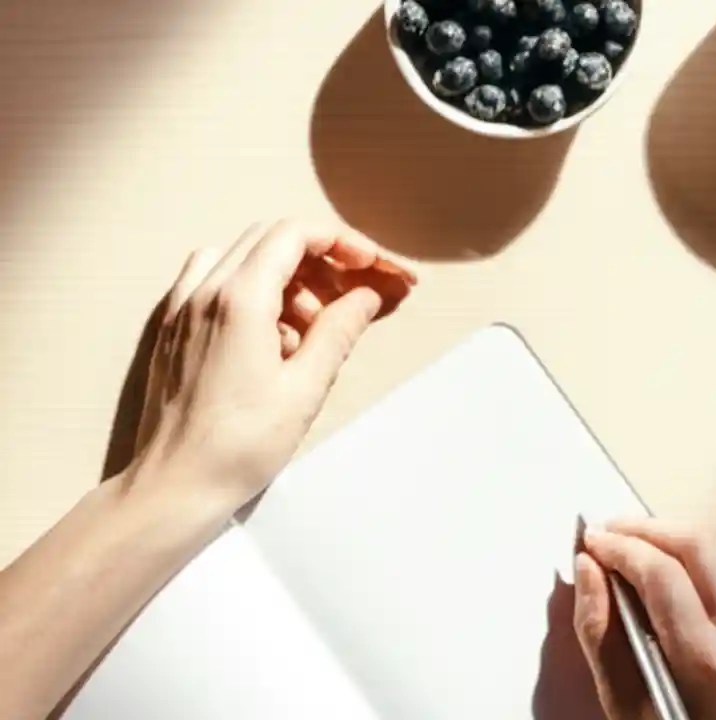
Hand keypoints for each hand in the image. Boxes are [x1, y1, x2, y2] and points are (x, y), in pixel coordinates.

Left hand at [128, 220, 414, 514]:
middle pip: (270, 239)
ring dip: (287, 275)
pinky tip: (271, 335)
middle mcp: (204, 291)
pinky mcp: (173, 330)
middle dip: (320, 257)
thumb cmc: (241, 446)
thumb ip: (338, 331)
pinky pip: (214, 283)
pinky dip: (252, 291)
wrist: (174, 487)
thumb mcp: (305, 389)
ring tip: (313, 326)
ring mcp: (182, 308)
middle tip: (354, 294)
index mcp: (240, 300)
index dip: (341, 243)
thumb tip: (367, 296)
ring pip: (242, 258)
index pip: (294, 234)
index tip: (371, 267)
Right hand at [574, 519, 715, 719]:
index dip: (621, 547)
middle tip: (610, 531)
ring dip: (676, 541)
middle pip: (702, 548)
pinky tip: (666, 575)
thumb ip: (601, 634)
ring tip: (632, 545)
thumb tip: (589, 569)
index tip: (591, 540)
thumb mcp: (624, 708)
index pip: (663, 573)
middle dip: (650, 529)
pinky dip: (697, 566)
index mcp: (709, 662)